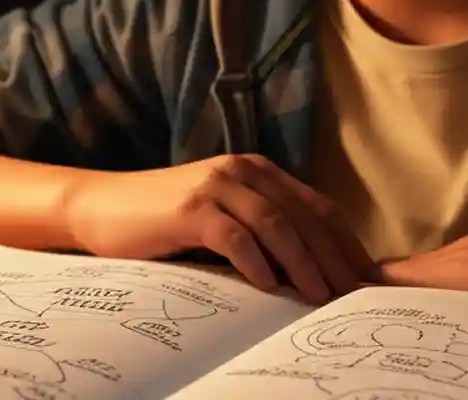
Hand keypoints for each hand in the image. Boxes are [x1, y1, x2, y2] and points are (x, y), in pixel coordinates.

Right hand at [63, 154, 375, 302]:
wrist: (101, 208)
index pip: (317, 206)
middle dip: (334, 257)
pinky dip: (256, 262)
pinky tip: (269, 287)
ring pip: (276, 224)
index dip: (346, 242)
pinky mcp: (190, 208)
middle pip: (304, 215)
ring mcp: (215, 185)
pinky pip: (235, 236)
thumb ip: (261, 230)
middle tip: (354, 295)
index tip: (367, 278)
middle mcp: (242, 170)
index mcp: (257, 171)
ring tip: (320, 297)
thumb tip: (312, 271)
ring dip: (303, 263)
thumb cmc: (163, 222)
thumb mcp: (220, 217)